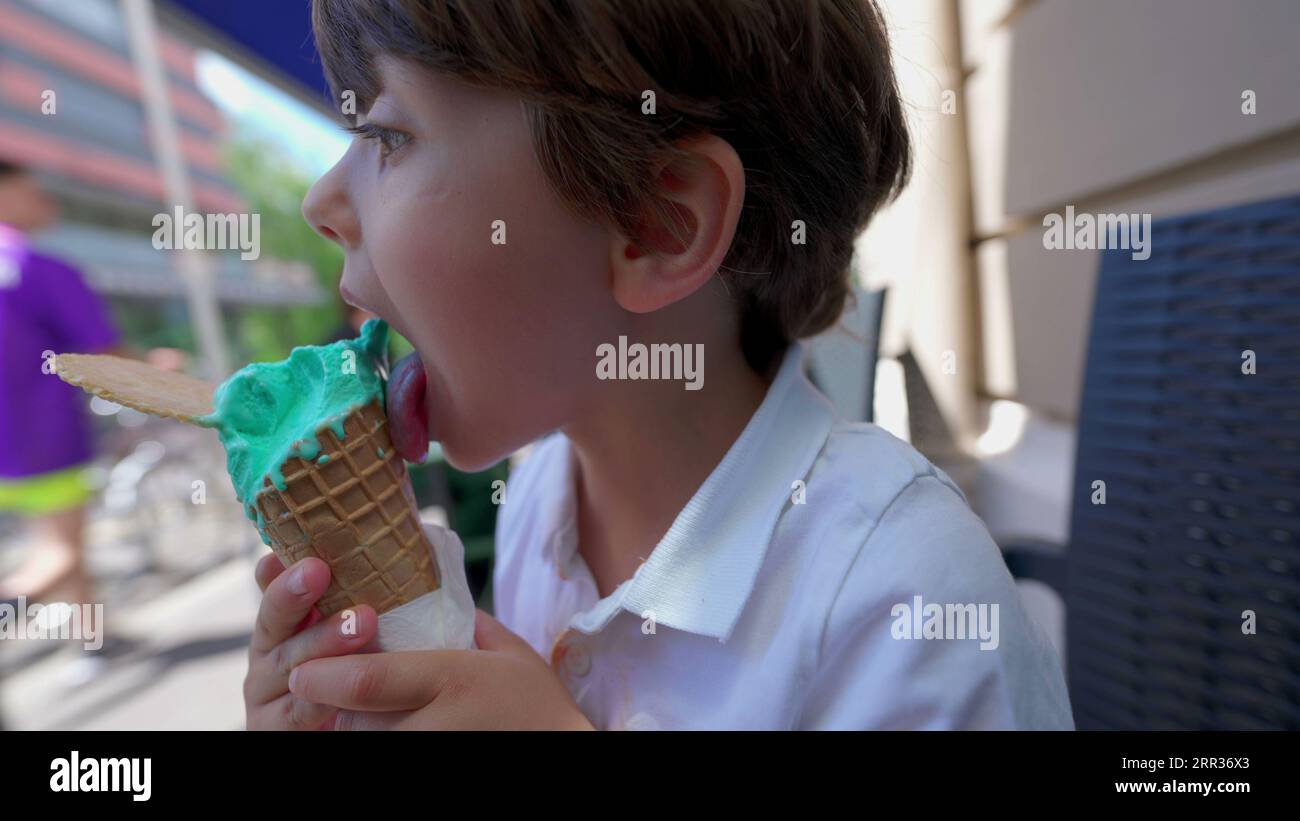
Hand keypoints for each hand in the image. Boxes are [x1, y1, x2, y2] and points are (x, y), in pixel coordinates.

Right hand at [244, 553, 378, 729]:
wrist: (338, 729)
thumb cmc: (349, 674)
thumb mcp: (347, 633)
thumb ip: (354, 598)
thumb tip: (393, 546)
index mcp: (283, 624)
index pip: (274, 588)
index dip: (281, 569)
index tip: (295, 548)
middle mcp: (268, 653)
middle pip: (274, 619)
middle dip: (294, 593)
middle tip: (319, 570)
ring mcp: (265, 693)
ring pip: (290, 663)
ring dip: (322, 641)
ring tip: (362, 621)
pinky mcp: (272, 727)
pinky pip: (297, 711)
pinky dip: (318, 698)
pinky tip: (337, 686)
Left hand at [287, 609, 595, 729]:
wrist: (566, 752)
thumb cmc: (541, 706)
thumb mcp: (511, 654)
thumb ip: (467, 625)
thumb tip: (430, 600)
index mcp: (454, 679)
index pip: (367, 682)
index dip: (324, 676)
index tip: (302, 671)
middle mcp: (437, 724)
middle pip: (353, 721)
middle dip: (334, 707)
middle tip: (324, 691)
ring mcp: (431, 753)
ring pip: (364, 743)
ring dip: (355, 731)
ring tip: (356, 716)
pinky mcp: (429, 770)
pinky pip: (384, 754)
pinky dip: (377, 741)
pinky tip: (386, 730)